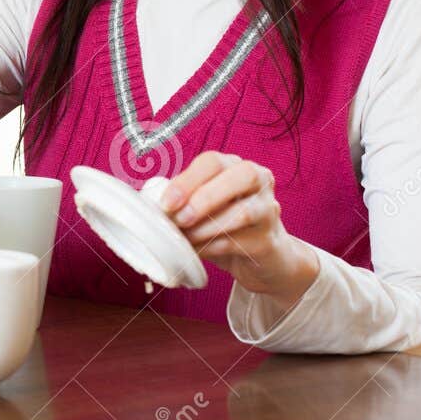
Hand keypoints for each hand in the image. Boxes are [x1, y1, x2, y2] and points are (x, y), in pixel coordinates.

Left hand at [159, 151, 318, 304]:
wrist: (263, 257)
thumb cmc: (225, 224)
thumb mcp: (203, 206)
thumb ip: (183, 199)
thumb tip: (151, 204)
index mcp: (235, 166)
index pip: (213, 161)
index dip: (187, 180)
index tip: (166, 203)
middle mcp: (259, 183)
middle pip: (241, 176)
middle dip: (205, 197)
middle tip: (179, 218)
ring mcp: (268, 211)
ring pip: (243, 212)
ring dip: (207, 227)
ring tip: (186, 238)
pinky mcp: (269, 241)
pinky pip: (240, 242)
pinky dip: (212, 248)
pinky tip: (197, 252)